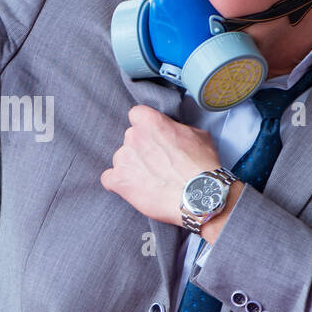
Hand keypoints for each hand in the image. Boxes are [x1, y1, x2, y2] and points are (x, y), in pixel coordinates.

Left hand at [100, 105, 223, 225]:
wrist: (200, 196)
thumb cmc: (202, 166)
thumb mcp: (198, 135)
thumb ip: (177, 128)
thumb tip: (172, 131)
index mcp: (150, 121)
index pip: (137, 115)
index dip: (145, 126)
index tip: (154, 136)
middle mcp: (133, 137)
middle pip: (130, 139)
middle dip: (141, 149)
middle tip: (158, 162)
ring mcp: (124, 159)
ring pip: (121, 158)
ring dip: (132, 166)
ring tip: (150, 179)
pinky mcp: (119, 181)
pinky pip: (109, 178)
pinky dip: (118, 183)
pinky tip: (133, 187)